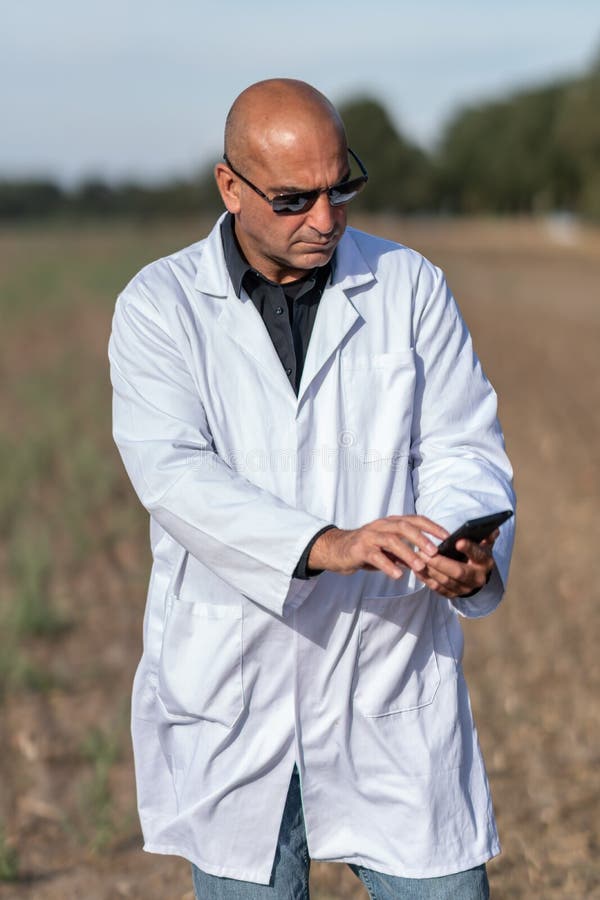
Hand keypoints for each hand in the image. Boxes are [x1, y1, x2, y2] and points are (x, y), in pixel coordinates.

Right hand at [307, 516, 448, 580]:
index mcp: (390, 523)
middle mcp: (381, 526)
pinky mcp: (360, 549)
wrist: (337, 550)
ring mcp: (369, 537)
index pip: (414, 520)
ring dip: (407, 553)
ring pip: (391, 541)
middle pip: (404, 527)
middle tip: (435, 552)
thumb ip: (406, 553)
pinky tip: (398, 575)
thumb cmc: (367, 549)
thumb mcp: (388, 550)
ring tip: (419, 566)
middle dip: (421, 539)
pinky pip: (376, 556)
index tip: (447, 536)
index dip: (431, 526)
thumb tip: (428, 560)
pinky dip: (388, 565)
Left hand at [416, 529, 498, 598]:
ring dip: (430, 570)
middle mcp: (476, 578)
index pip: (478, 555)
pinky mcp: (453, 595)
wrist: (476, 576)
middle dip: (440, 562)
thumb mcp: (483, 545)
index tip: (458, 542)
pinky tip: (417, 569)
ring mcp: (464, 589)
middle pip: (458, 571)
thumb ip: (486, 536)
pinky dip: (426, 579)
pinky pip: (437, 588)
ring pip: (445, 581)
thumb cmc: (476, 555)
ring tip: (418, 558)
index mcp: (485, 562)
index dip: (468, 548)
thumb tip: (493, 529)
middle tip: (425, 552)